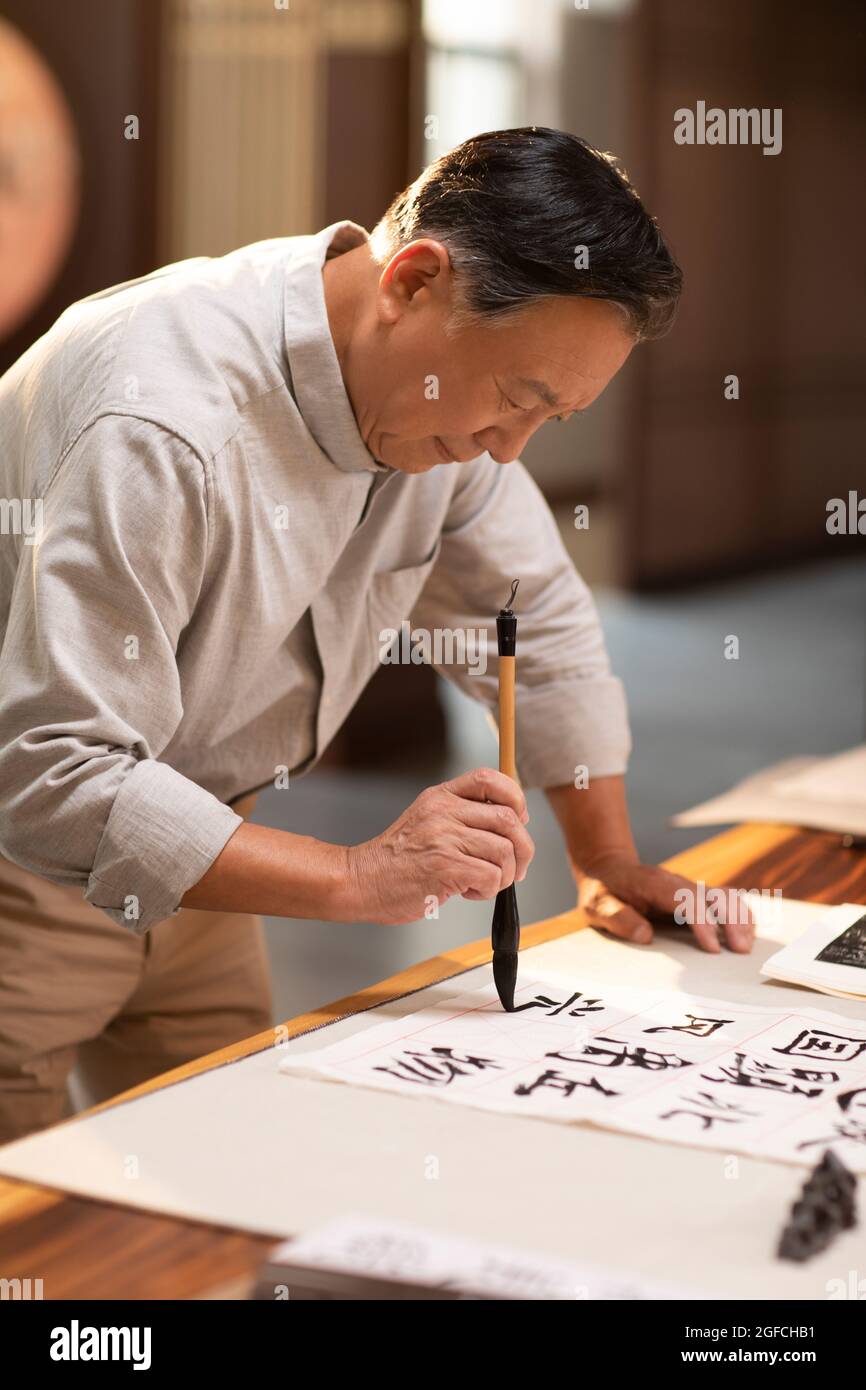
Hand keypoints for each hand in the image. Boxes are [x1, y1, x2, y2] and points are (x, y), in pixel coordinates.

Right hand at [347, 767, 534, 924]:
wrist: (361, 881)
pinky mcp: (445, 867)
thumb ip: (461, 815)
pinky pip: (492, 877)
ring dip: (504, 875)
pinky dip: (487, 891)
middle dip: (523, 848)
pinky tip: (466, 892)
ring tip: (481, 882)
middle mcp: (443, 812)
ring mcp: (444, 838)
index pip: (489, 778)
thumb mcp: (426, 820)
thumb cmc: (397, 860)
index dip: (515, 797)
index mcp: (440, 796)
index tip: (519, 819)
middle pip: (508, 819)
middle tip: (515, 867)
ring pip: (504, 851)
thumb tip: (512, 823)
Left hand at [577, 853, 754, 953]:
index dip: (703, 923)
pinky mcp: (693, 894)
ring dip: (739, 918)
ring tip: (747, 945)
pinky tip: (746, 933)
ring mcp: (687, 887)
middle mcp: (676, 882)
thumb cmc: (603, 890)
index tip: (712, 949)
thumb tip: (645, 936)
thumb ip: (619, 919)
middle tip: (740, 951)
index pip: (687, 901)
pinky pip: (723, 900)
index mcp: (654, 884)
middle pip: (713, 897)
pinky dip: (738, 914)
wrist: (608, 868)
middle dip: (730, 922)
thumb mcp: (598, 906)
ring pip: (723, 896)